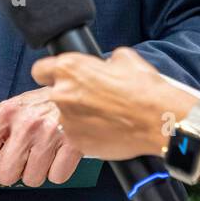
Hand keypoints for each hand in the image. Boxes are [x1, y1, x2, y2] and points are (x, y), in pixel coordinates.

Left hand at [0, 87, 82, 192]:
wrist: (75, 92)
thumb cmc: (38, 105)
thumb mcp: (4, 113)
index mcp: (4, 113)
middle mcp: (26, 122)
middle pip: (5, 174)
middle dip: (12, 172)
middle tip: (21, 157)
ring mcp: (49, 133)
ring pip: (32, 180)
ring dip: (36, 172)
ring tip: (41, 152)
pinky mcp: (72, 143)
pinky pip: (56, 177)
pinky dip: (57, 170)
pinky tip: (57, 154)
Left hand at [31, 48, 197, 160]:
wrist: (158, 120)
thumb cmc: (144, 90)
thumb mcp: (125, 58)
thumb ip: (104, 61)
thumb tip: (104, 66)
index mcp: (69, 69)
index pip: (40, 69)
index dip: (52, 73)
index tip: (59, 78)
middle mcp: (62, 94)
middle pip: (56, 94)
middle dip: (72, 96)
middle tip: (96, 98)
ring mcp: (68, 121)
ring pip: (67, 116)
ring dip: (81, 115)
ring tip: (106, 115)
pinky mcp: (77, 142)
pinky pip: (77, 134)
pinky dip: (89, 132)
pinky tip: (108, 128)